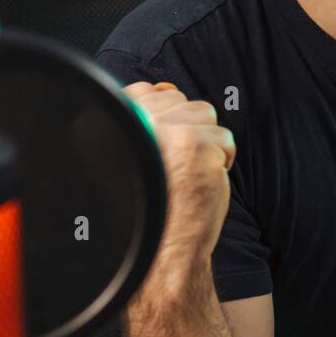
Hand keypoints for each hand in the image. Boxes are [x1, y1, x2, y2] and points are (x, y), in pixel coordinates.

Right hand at [124, 81, 235, 272]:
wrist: (159, 250)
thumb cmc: (148, 205)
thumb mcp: (135, 153)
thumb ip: (145, 116)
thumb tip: (168, 86)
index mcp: (110, 123)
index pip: (147, 91)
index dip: (164, 118)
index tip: (161, 148)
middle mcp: (133, 121)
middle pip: (180, 101)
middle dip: (186, 132)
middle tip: (173, 168)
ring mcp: (165, 131)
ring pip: (206, 115)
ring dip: (206, 144)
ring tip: (186, 174)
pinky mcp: (196, 145)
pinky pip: (225, 139)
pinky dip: (221, 161)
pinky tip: (201, 183)